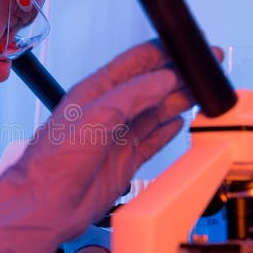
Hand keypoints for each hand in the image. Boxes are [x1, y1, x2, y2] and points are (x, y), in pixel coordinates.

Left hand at [0, 40, 190, 252]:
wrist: (44, 206)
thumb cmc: (53, 162)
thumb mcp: (95, 118)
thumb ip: (131, 96)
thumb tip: (163, 79)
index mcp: (95, 91)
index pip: (136, 63)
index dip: (164, 52)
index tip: (189, 46)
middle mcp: (107, 111)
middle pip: (151, 86)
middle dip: (180, 75)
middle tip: (208, 68)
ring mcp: (117, 136)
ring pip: (156, 112)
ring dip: (179, 101)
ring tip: (205, 92)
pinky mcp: (124, 162)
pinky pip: (152, 140)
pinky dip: (168, 131)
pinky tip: (181, 122)